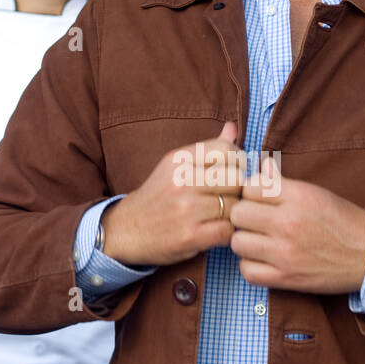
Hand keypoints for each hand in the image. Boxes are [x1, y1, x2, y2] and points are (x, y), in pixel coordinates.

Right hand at [100, 122, 244, 265]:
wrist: (126, 230)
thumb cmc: (157, 197)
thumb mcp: (175, 167)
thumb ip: (207, 149)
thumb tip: (233, 128)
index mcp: (179, 159)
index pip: (227, 150)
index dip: (238, 162)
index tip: (232, 173)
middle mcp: (181, 180)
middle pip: (236, 179)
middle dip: (238, 190)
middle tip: (227, 198)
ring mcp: (185, 209)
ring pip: (235, 206)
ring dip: (233, 214)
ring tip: (219, 215)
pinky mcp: (190, 236)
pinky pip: (228, 230)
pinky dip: (227, 232)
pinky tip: (215, 230)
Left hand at [229, 158, 364, 291]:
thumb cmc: (343, 221)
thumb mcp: (316, 194)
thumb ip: (284, 183)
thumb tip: (263, 167)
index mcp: (298, 196)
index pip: (249, 187)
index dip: (251, 193)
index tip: (259, 201)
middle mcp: (288, 222)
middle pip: (238, 214)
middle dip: (244, 216)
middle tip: (256, 222)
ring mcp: (285, 252)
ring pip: (237, 242)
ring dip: (245, 242)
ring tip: (260, 241)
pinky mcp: (285, 277)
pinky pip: (247, 271)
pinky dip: (251, 266)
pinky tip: (264, 260)